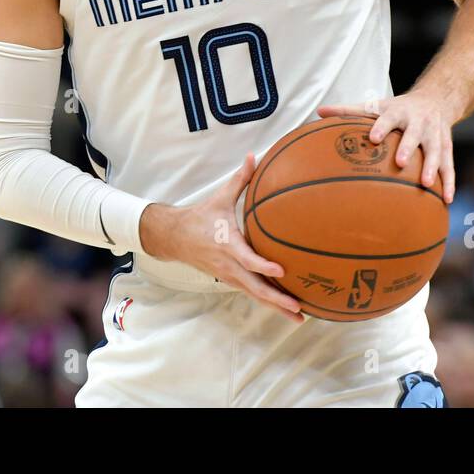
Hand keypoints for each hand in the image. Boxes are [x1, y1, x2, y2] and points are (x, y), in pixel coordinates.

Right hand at [140, 154, 303, 322]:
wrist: (175, 238)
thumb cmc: (200, 217)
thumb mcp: (219, 198)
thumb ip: (240, 179)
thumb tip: (253, 156)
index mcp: (227, 244)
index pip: (246, 259)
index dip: (263, 266)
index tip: (281, 270)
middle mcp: (228, 265)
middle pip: (254, 287)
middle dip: (277, 299)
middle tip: (298, 308)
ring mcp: (229, 275)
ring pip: (255, 295)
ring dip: (275, 306)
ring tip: (298, 316)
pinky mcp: (230, 280)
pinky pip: (251, 292)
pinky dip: (268, 301)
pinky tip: (285, 307)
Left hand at [317, 91, 456, 202]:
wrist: (436, 99)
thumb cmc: (398, 108)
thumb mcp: (376, 105)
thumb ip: (349, 110)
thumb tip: (319, 112)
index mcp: (398, 112)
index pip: (388, 118)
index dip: (381, 126)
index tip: (373, 137)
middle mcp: (418, 122)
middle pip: (414, 134)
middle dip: (407, 147)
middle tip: (399, 162)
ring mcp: (434, 135)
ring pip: (435, 150)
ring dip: (432, 166)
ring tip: (425, 183)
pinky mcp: (447, 147)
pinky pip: (449, 165)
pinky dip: (449, 182)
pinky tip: (446, 199)